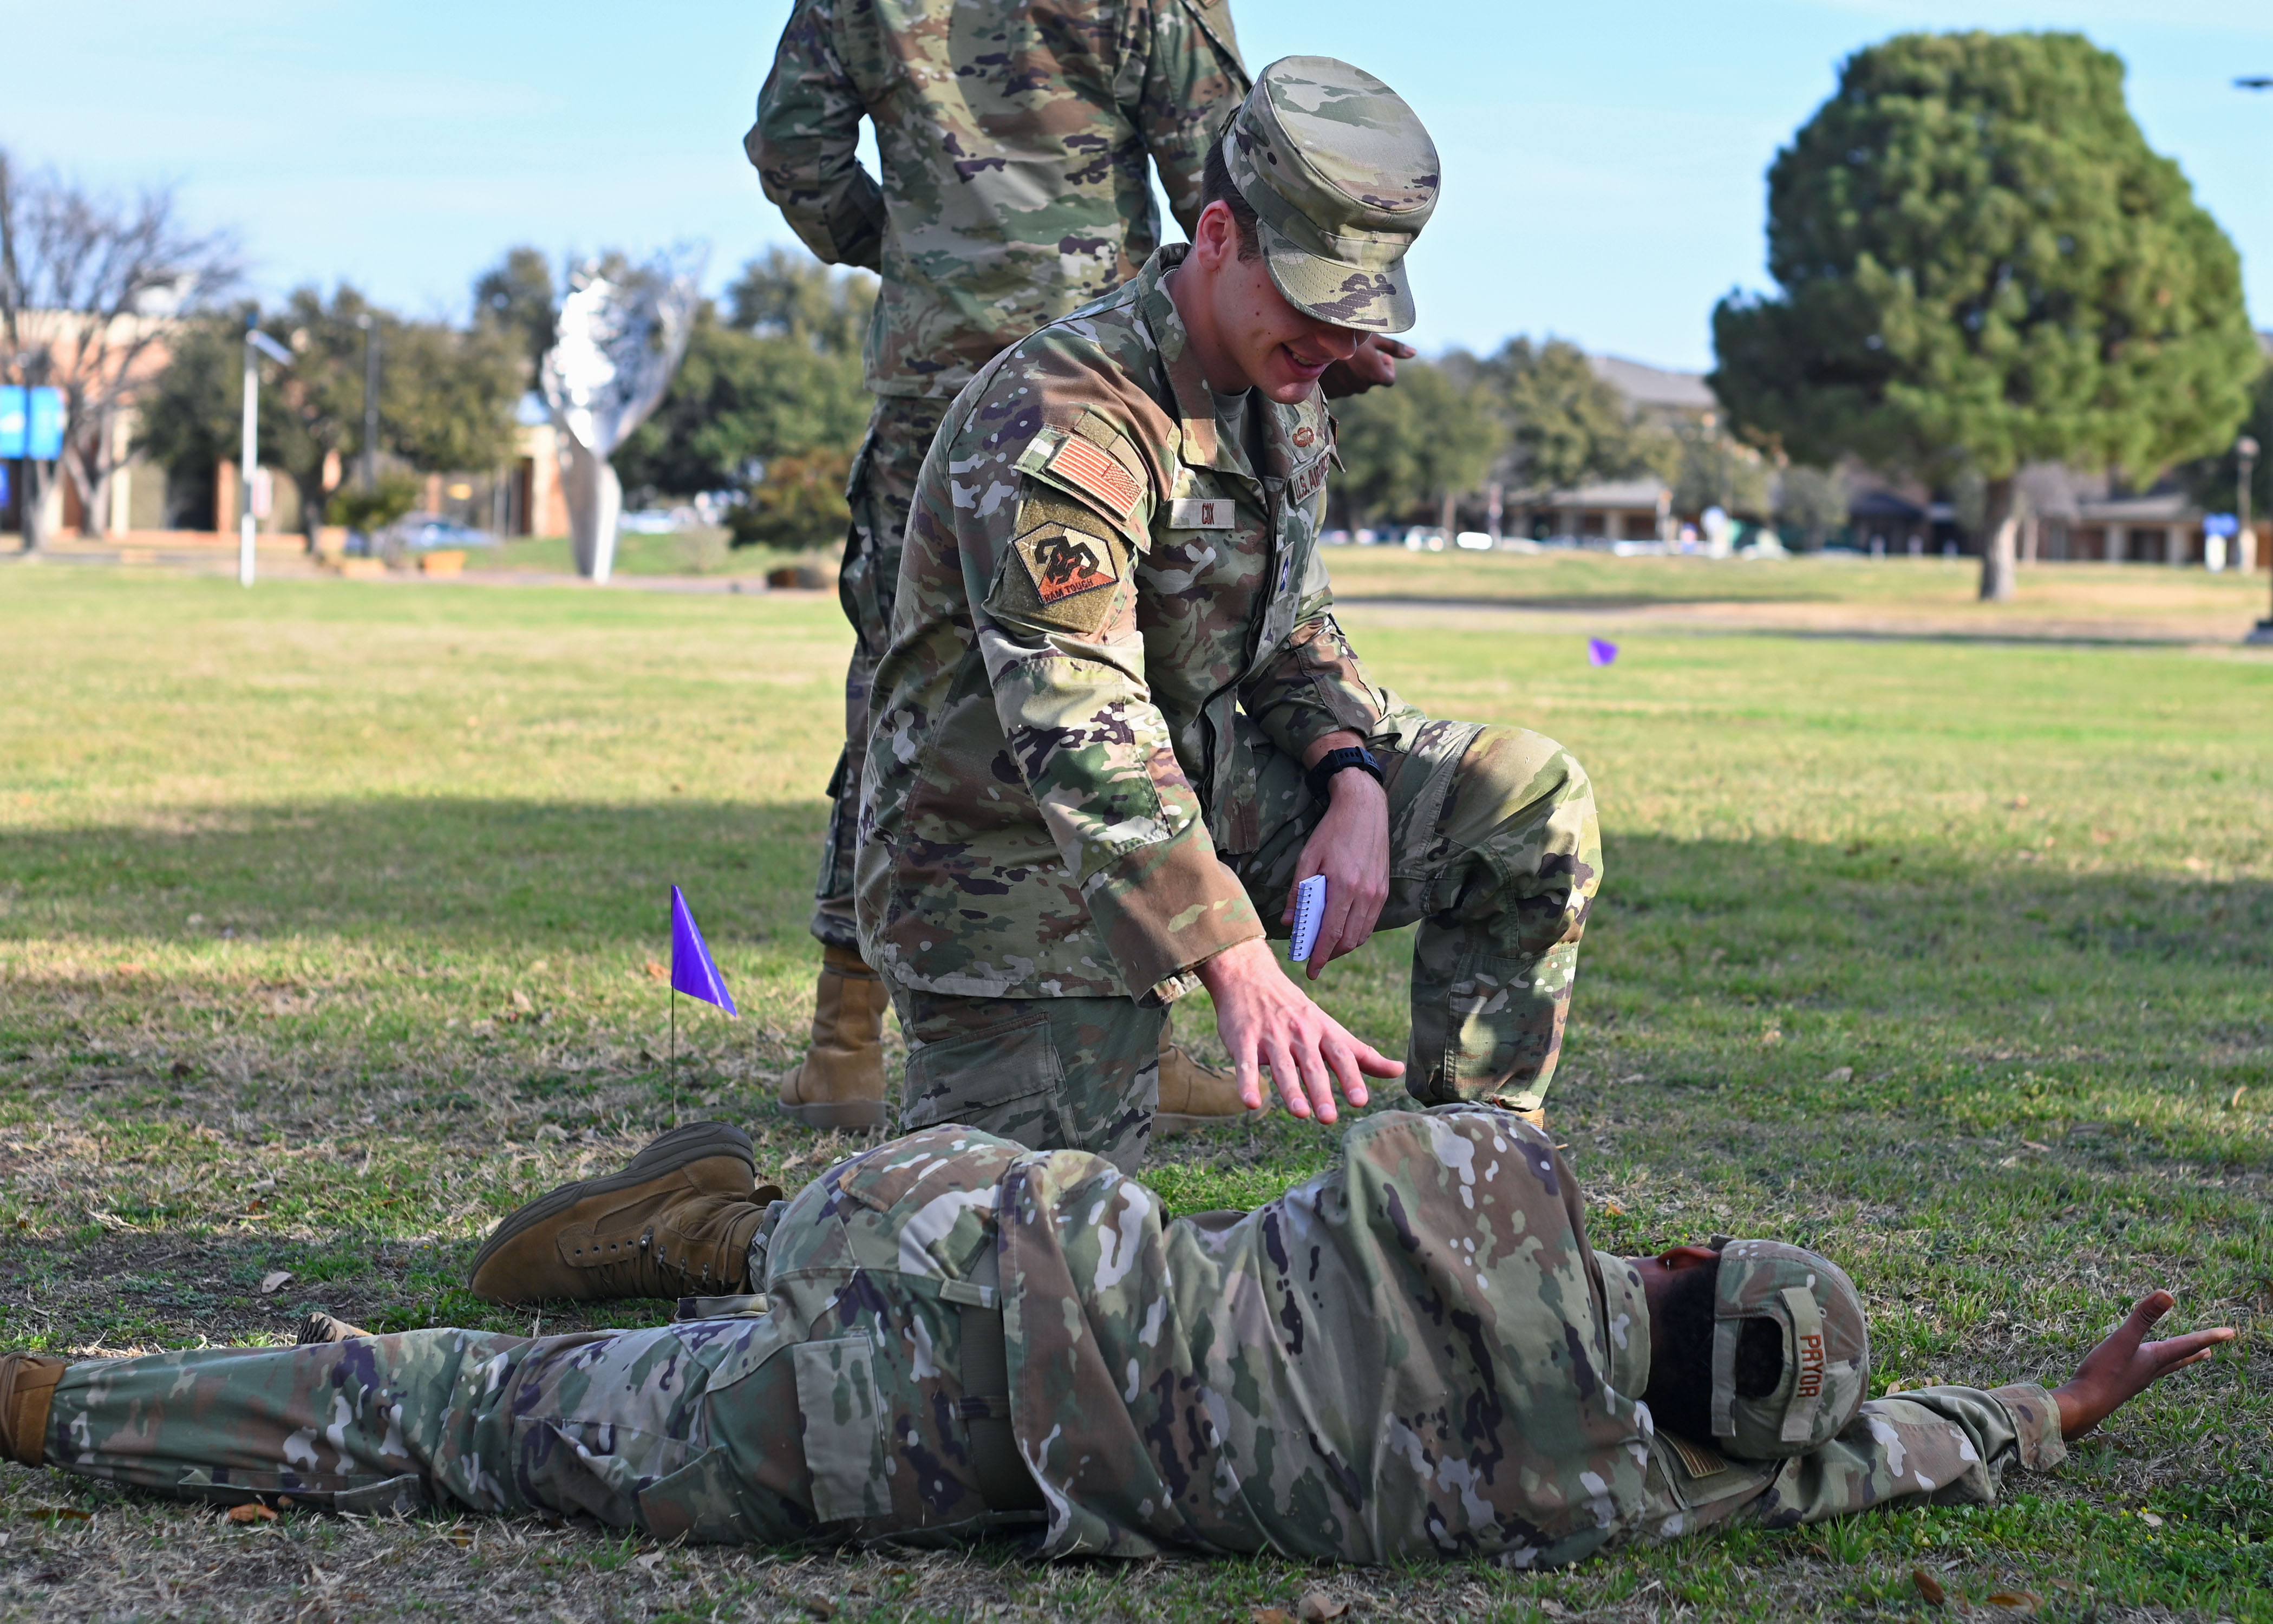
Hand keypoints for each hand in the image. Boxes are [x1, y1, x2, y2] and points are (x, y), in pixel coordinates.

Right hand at [1196, 937, 1402, 1123]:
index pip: (1340, 1055)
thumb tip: (1398, 1071)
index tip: (1361, 1101)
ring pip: (1282, 1066)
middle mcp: (1299, 1034)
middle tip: (1329, 1118)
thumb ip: (1362, 1054)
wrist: (1251, 977)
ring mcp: (1270, 1037)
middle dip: (1321, 1090)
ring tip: (1300, 1113)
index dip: (1351, 1077)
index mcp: (1322, 1032)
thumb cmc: (1296, 1011)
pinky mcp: (1243, 1040)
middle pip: (1312, 1064)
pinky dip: (1247, 1083)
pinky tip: (1250, 1103)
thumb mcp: (1332, 1028)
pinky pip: (1246, 1064)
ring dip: (1291, 1090)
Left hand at [1282, 766, 1389, 979]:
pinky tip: (1342, 930)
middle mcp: (1365, 894)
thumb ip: (1298, 893)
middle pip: (1348, 940)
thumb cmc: (1332, 831)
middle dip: (1330, 955)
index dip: (1320, 956)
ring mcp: (1378, 893)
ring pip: (1361, 934)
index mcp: (1343, 886)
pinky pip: (1371, 922)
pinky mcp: (1384, 890)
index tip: (1311, 969)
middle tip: (1314, 959)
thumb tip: (1289, 922)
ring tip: (1326, 947)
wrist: (1365, 808)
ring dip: (1343, 946)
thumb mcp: (1307, 858)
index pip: (1331, 933)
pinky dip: (1356, 933)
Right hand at [1321, 336, 1415, 398]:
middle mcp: (1363, 387)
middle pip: (1372, 379)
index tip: (1379, 355)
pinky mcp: (1332, 393)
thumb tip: (1414, 353)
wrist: (1312, 346)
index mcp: (1376, 376)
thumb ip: (1394, 348)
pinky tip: (1333, 364)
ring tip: (1344, 355)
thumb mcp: (1373, 337)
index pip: (1389, 378)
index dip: (1387, 366)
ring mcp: (1346, 391)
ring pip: (1356, 382)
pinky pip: (1341, 386)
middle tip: (1359, 351)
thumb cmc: (1347, 336)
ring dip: (1355, 371)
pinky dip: (1340, 377)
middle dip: (1369, 367)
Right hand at [2051, 1291, 2234, 1439]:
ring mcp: (2136, 1379)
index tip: (2230, 1333)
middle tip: (2210, 1350)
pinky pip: (2143, 1372)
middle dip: (2195, 1352)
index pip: (2187, 1344)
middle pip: (2179, 1359)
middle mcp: (2150, 1370)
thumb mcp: (2123, 1339)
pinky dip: (2152, 1367)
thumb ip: (2144, 1316)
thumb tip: (2168, 1293)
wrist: (2085, 1405)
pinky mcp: (2121, 1384)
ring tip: (2185, 1359)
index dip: (2209, 1336)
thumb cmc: (2104, 1372)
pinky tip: (2140, 1368)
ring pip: (2162, 1367)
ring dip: (2176, 1361)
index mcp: (2154, 1358)